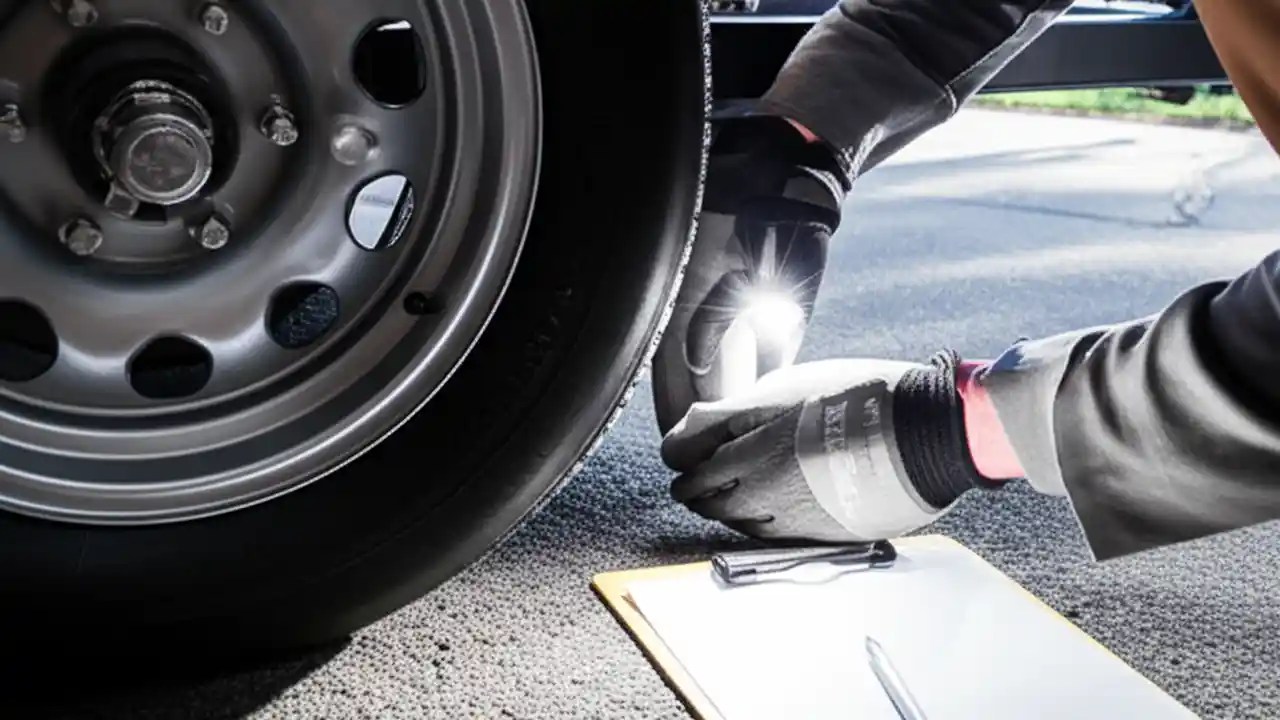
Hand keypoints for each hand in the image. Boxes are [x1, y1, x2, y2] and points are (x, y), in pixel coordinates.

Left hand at [662, 358, 969, 542]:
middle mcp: (765, 487)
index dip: (679, 449)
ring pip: (734, 520)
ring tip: (732, 492)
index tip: (682, 449)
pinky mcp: (820, 537)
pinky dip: (760, 523)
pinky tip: (769, 510)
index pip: (682, 454)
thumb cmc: (863, 396)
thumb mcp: (789, 385)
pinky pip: (771, 537)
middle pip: (702, 493)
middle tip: (696, 476)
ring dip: (726, 506)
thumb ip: (736, 409)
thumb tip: (702, 424)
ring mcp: (792, 516)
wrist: (931, 432)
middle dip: (695, 482)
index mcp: (752, 443)